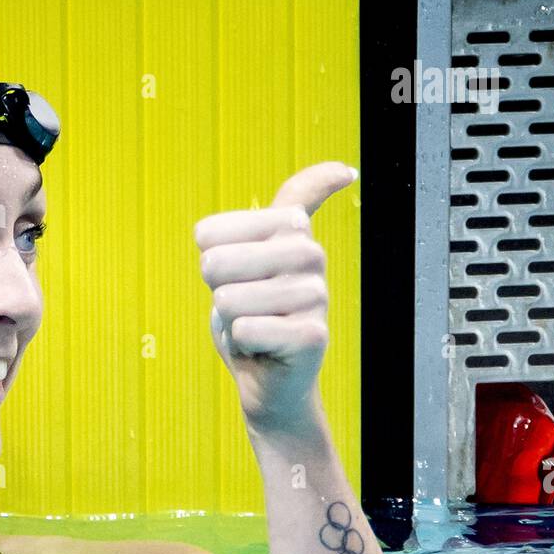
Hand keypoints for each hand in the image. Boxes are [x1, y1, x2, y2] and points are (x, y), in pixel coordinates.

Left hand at [194, 161, 356, 429]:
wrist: (269, 383)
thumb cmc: (251, 318)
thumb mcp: (245, 254)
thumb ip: (278, 207)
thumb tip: (348, 170)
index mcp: (290, 226)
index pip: (210, 232)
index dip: (205, 262)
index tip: (235, 277)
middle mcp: (309, 253)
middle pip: (215, 263)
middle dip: (217, 295)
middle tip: (244, 311)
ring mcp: (315, 294)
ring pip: (229, 300)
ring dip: (232, 324)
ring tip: (256, 330)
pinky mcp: (312, 334)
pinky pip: (246, 330)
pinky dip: (244, 346)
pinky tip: (266, 350)